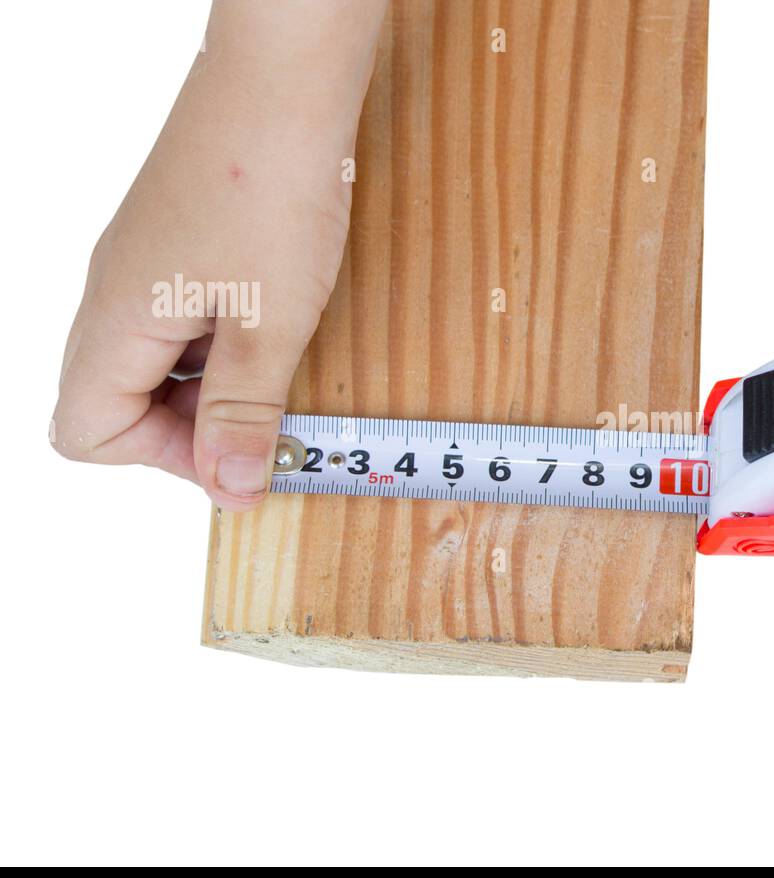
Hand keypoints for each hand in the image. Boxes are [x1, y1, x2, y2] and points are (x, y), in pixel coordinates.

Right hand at [51, 1, 386, 509]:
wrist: (284, 87)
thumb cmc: (271, 193)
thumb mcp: (269, 326)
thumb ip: (244, 414)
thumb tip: (229, 491)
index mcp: (115, 320)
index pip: (85, 432)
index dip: (160, 460)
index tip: (236, 451)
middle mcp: (114, 296)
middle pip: (116, 403)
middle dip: (190, 430)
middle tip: (266, 422)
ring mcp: (144, 269)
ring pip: (153, 365)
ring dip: (213, 388)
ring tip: (278, 371)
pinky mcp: (178, 249)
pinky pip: (180, 324)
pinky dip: (223, 346)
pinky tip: (276, 329)